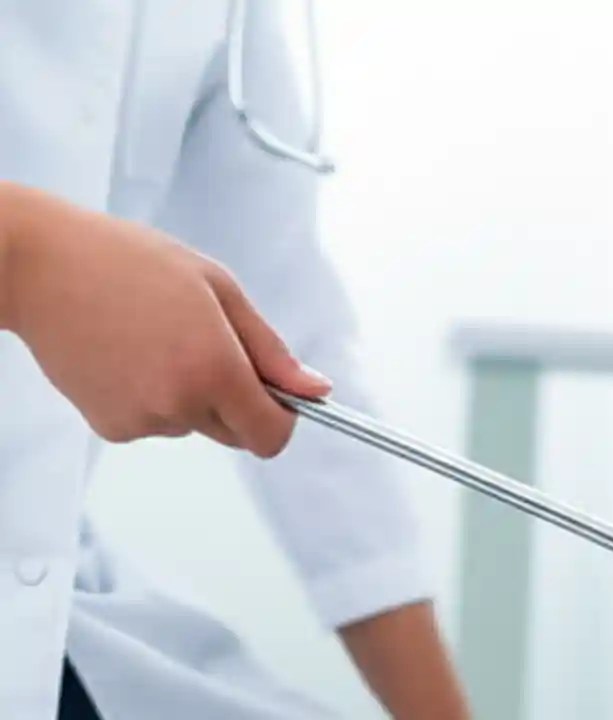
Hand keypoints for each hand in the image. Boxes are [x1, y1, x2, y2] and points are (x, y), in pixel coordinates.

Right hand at [0, 183, 329, 456]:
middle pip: (236, 432)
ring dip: (192, 392)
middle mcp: (179, 405)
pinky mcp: (110, 427)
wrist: (42, 268)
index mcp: (214, 369)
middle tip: (209, 342)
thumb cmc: (131, 263)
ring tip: (158, 336)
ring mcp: (141, 421)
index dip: (283, 419)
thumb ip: (270, 350)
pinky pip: (156, 422)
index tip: (280, 395)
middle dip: (237, 399)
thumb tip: (316, 391)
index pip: (271, 435)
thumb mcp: (219, 290)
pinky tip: (130, 354)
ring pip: (194, 423)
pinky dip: (155, 396)